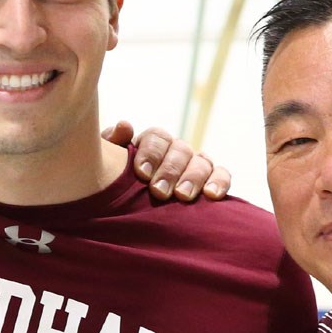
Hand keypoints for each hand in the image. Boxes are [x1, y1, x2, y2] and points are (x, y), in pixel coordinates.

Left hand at [102, 121, 231, 201]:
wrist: (128, 206)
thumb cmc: (118, 184)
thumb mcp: (109, 165)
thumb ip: (113, 144)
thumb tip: (125, 126)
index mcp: (153, 143)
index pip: (157, 138)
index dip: (151, 153)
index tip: (142, 173)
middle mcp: (177, 150)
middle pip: (180, 150)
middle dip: (170, 171)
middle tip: (159, 192)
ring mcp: (196, 164)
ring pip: (202, 162)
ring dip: (193, 178)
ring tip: (183, 196)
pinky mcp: (212, 180)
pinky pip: (222, 175)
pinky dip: (220, 182)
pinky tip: (212, 196)